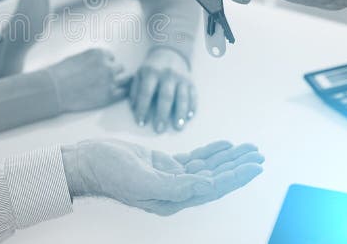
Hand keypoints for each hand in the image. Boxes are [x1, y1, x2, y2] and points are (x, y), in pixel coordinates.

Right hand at [48, 48, 129, 112]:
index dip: (106, 64)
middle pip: (120, 68)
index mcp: (99, 54)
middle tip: (105, 79)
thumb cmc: (61, 74)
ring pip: (125, 79)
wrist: (55, 89)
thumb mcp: (79, 58)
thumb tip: (99, 65)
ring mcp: (110, 80)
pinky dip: (120, 93)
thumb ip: (92, 60)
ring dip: (119, 82)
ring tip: (110, 87)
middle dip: (113, 72)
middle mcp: (107, 65)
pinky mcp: (110, 95)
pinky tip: (114, 94)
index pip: (111, 57)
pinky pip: (124, 93)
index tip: (100, 70)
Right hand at [61, 140, 263, 216]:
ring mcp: (170, 178)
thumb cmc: (109, 171)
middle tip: (258, 155)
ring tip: (249, 149)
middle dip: (237, 167)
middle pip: (214, 179)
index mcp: (172, 200)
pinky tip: (224, 145)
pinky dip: (210, 151)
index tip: (254, 166)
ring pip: (207, 168)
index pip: (212, 188)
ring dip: (228, 158)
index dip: (235, 177)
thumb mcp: (142, 179)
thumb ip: (176, 186)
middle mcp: (175, 191)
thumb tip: (208, 185)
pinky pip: (193, 159)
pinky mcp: (163, 165)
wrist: (88, 161)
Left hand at [130, 47, 194, 132]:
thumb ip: (134, 91)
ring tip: (178, 127)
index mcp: (151, 72)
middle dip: (162, 114)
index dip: (143, 108)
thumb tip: (134, 109)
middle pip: (165, 96)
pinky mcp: (191, 82)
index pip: (146, 93)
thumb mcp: (139, 75)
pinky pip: (193, 95)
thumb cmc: (151, 69)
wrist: (170, 54)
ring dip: (180, 113)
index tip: (141, 122)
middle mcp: (167, 74)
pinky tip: (189, 117)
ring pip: (182, 97)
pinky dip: (192, 107)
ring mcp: (181, 78)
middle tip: (159, 129)